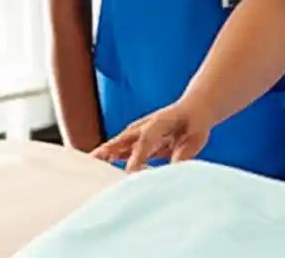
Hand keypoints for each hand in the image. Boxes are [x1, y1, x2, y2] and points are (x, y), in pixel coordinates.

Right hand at [89, 100, 212, 171]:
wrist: (193, 110)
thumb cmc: (195, 123)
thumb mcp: (195, 138)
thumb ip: (182, 154)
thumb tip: (172, 172)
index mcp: (160, 122)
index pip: (145, 141)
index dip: (137, 157)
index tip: (130, 174)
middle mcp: (145, 126)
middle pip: (124, 139)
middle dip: (109, 151)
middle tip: (93, 162)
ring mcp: (139, 133)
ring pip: (118, 144)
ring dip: (104, 155)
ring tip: (88, 167)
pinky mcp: (137, 141)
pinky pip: (120, 150)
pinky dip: (110, 159)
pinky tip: (98, 170)